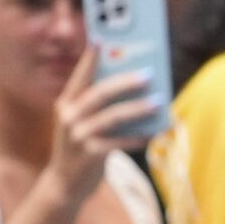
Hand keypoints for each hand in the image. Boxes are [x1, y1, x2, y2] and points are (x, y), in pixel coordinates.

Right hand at [45, 52, 160, 205]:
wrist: (65, 185)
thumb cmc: (82, 148)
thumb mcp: (84, 124)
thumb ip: (101, 107)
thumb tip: (137, 88)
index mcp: (67, 103)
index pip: (80, 76)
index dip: (90, 58)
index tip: (101, 39)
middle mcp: (68, 116)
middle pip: (100, 93)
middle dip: (126, 82)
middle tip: (149, 74)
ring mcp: (77, 136)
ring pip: (112, 116)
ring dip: (138, 108)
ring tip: (159, 102)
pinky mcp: (89, 154)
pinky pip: (119, 142)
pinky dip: (138, 137)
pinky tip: (154, 133)